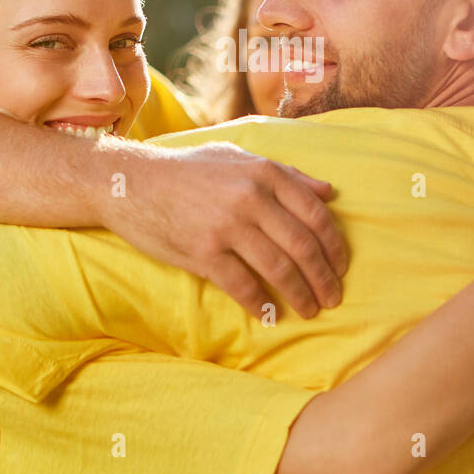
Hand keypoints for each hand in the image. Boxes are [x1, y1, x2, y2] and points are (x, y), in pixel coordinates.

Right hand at [100, 142, 348, 318]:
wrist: (132, 183)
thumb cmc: (189, 170)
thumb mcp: (239, 158)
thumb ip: (286, 174)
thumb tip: (329, 193)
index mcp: (265, 173)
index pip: (316, 215)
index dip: (335, 246)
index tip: (341, 267)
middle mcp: (251, 199)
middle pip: (303, 247)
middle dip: (324, 278)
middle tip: (333, 298)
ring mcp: (228, 227)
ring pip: (280, 270)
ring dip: (301, 296)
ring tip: (310, 310)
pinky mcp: (205, 254)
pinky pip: (244, 286)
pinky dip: (262, 305)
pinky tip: (271, 315)